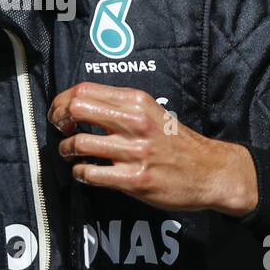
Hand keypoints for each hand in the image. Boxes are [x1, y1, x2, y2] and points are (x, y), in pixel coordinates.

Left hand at [47, 82, 257, 216]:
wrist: (210, 171)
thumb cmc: (176, 141)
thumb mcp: (152, 111)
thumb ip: (120, 106)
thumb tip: (79, 105)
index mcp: (137, 101)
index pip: (84, 90)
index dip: (62, 101)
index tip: (59, 112)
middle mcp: (135, 122)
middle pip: (77, 109)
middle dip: (58, 120)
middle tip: (60, 129)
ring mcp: (135, 151)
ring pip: (79, 143)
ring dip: (67, 149)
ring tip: (70, 153)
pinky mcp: (136, 179)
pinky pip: (91, 174)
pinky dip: (80, 173)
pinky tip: (85, 173)